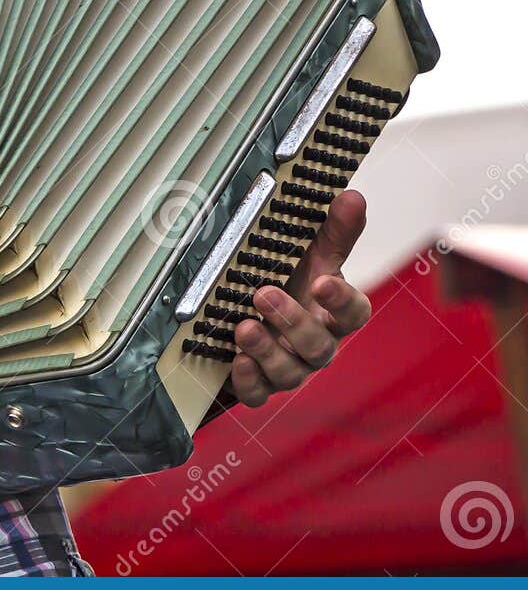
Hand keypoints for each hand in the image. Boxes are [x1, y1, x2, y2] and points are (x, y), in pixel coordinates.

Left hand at [227, 188, 372, 406]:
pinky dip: (248, 381)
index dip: (342, 300)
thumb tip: (352, 196)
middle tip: (264, 294)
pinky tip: (235, 362)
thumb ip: (334, 231)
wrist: (253, 314)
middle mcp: (316, 344)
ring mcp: (289, 366)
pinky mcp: (260, 383)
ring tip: (244, 327)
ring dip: (266, 351)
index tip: (323, 282)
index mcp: (332, 313)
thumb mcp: (311, 254)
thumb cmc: (291, 283)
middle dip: (292, 321)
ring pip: (289, 372)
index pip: (354, 313)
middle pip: (318, 345)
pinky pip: (259, 394)